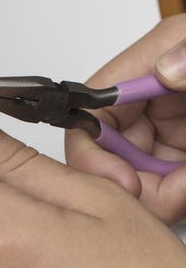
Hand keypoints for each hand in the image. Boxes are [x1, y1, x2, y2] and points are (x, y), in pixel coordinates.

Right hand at [65, 14, 185, 222]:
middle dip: (125, 183)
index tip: (120, 182)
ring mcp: (163, 136)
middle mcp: (149, 104)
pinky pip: (156, 193)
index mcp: (151, 68)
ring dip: (154, 196)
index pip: (91, 112)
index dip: (93, 152)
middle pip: (104, 155)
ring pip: (128, 182)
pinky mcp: (175, 166)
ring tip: (185, 188)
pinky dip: (170, 199)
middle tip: (166, 195)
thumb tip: (163, 70)